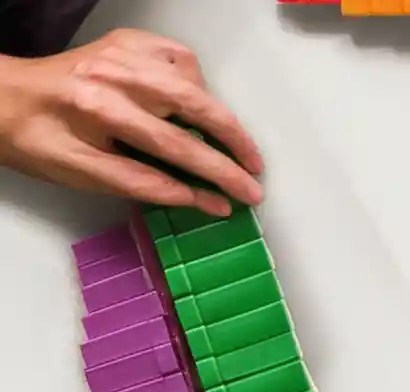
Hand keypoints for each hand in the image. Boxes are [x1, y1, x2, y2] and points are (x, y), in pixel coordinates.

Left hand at [0, 29, 262, 215]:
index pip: (172, 151)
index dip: (209, 180)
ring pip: (193, 81)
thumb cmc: (39, 141)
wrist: (5, 99)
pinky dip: (197, 82)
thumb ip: (143, 186)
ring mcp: (123, 52)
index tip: (236, 200)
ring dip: (218, 116)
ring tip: (227, 145)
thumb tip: (202, 200)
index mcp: (98, 110)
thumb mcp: (83, 176)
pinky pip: (181, 57)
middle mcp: (114, 74)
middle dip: (231, 147)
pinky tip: (193, 104)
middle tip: (253, 175)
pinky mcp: (128, 41)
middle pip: (194, 110)